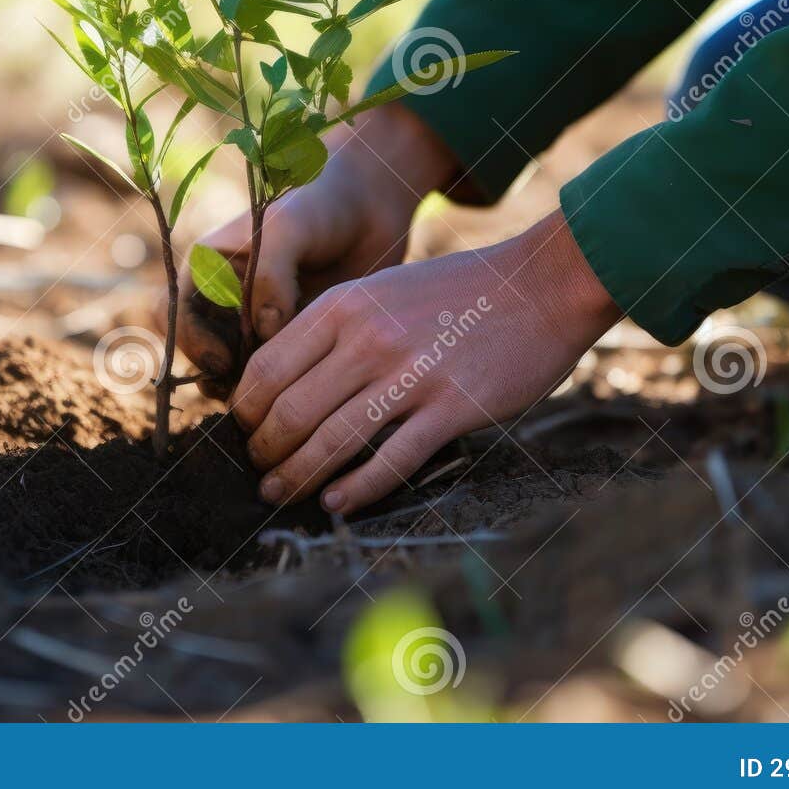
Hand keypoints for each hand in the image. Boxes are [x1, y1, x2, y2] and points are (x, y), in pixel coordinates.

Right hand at [170, 105, 458, 396]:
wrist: (369, 208)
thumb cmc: (320, 205)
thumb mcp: (287, 227)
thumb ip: (269, 275)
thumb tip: (264, 330)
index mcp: (206, 267)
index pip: (172, 315)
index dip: (190, 343)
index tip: (225, 360)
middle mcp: (222, 300)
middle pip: (198, 354)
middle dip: (218, 377)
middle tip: (251, 391)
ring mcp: (254, 323)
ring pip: (232, 372)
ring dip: (247, 388)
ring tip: (278, 394)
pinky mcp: (287, 341)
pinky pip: (271, 375)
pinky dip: (279, 388)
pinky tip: (302, 389)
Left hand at [231, 209, 620, 514]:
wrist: (542, 285)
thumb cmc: (461, 291)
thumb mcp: (384, 289)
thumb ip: (339, 327)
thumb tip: (292, 379)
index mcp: (344, 306)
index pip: (267, 368)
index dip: (246, 411)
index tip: (247, 432)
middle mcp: (368, 338)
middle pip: (290, 411)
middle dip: (265, 452)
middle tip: (261, 473)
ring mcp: (410, 374)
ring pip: (330, 441)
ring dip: (296, 477)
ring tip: (281, 494)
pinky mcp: (451, 407)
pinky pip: (391, 461)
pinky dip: (356, 489)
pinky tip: (337, 502)